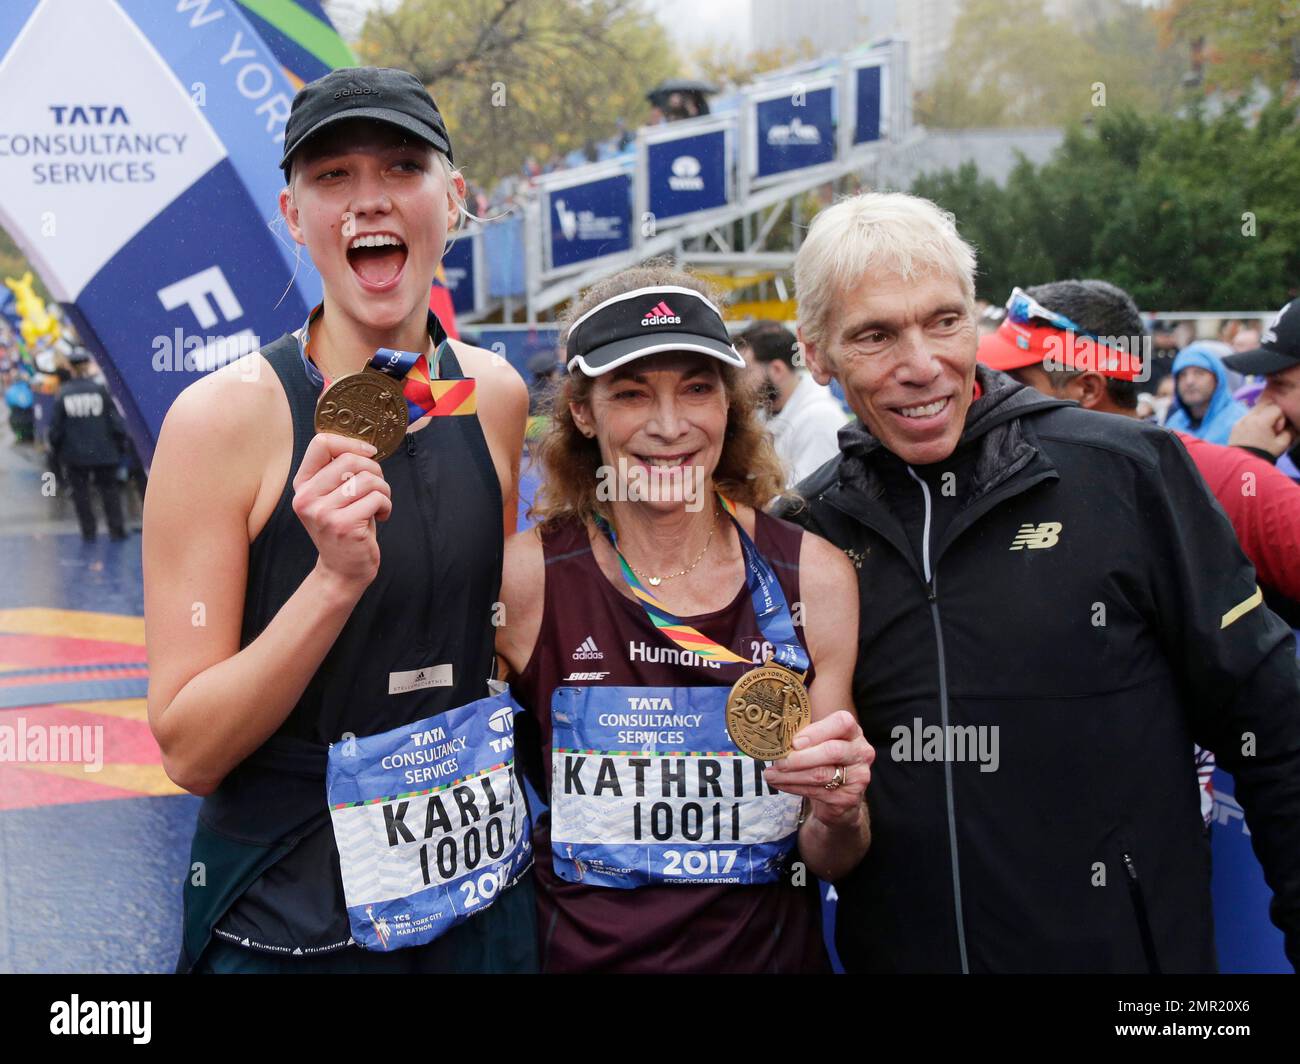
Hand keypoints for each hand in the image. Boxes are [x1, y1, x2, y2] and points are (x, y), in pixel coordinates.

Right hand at [291, 432, 391, 589]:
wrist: (342, 570)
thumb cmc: (344, 527)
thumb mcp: (332, 497)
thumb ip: (338, 471)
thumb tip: (364, 445)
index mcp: (302, 485)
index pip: (321, 444)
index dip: (351, 444)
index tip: (368, 454)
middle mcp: (306, 498)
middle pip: (349, 460)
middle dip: (374, 470)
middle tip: (378, 486)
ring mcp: (323, 513)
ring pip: (367, 480)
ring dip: (383, 489)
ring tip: (379, 503)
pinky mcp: (343, 526)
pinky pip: (377, 498)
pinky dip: (386, 505)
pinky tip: (381, 516)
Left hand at [764, 710, 873, 826]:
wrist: (840, 796)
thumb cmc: (826, 762)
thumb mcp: (821, 743)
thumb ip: (805, 737)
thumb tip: (776, 737)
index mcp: (853, 733)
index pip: (841, 723)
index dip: (816, 732)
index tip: (794, 742)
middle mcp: (861, 753)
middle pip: (832, 751)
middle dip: (800, 757)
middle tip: (779, 761)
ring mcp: (858, 776)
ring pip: (821, 774)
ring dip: (790, 775)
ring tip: (770, 774)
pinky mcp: (849, 798)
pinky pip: (816, 792)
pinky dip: (793, 787)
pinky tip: (780, 783)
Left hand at [1229, 401, 1294, 456]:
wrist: (1242, 465)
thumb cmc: (1264, 454)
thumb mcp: (1282, 444)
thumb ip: (1289, 431)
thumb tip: (1291, 425)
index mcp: (1261, 421)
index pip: (1276, 408)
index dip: (1281, 418)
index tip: (1277, 431)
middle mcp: (1249, 417)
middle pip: (1265, 404)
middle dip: (1272, 412)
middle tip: (1272, 427)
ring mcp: (1240, 421)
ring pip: (1255, 409)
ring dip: (1262, 416)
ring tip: (1263, 431)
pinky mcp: (1234, 426)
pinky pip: (1247, 416)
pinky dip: (1253, 420)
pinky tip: (1254, 433)